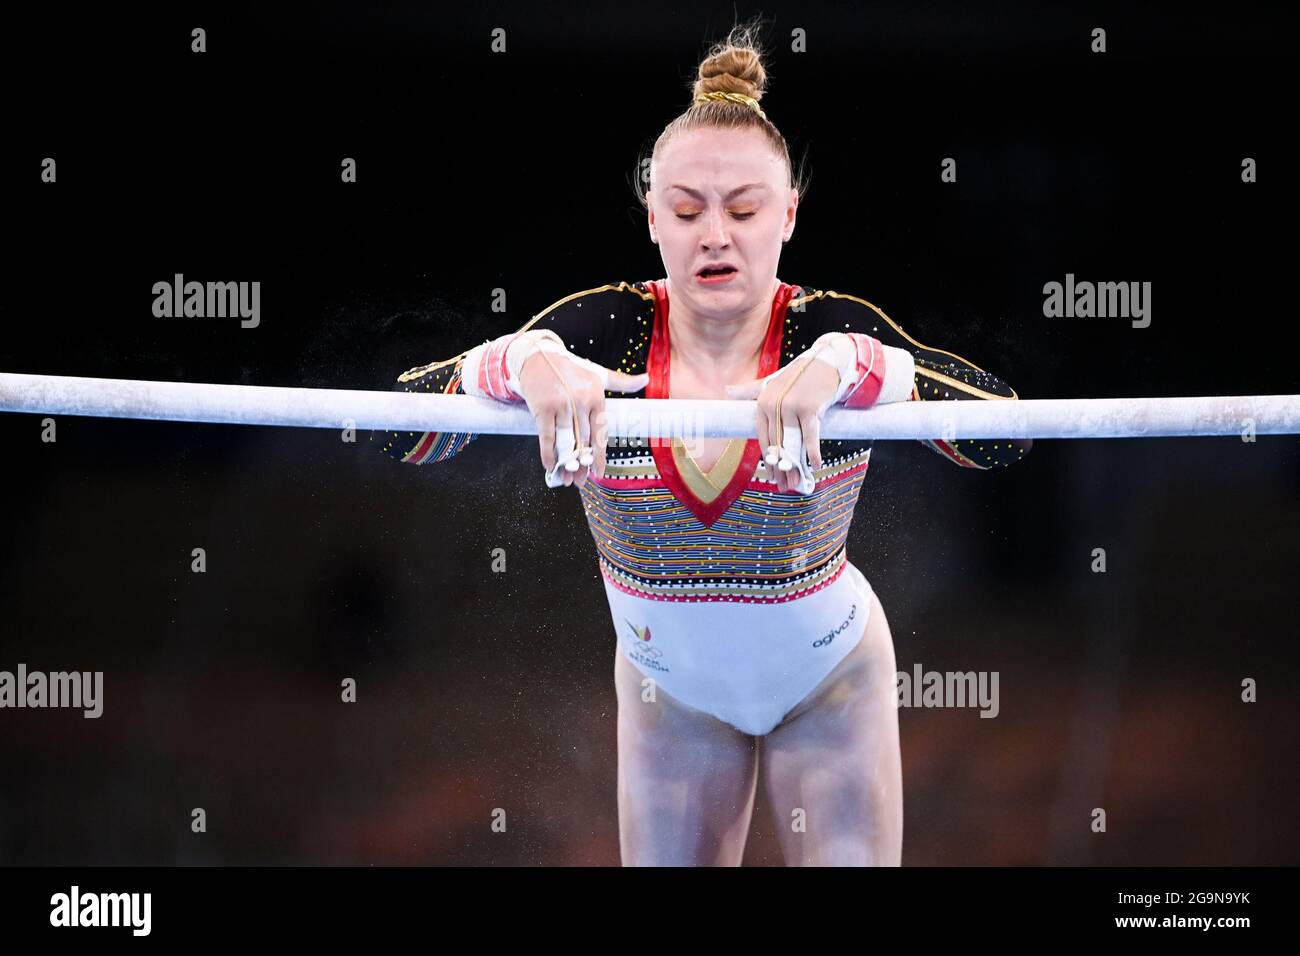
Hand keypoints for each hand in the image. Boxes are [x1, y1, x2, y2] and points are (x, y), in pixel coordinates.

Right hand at [517, 348, 648, 487]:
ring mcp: (561, 405)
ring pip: (565, 442)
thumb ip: (621, 381)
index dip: (599, 456)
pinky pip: (546, 436)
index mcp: (596, 396)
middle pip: (583, 441)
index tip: (599, 473)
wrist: (538, 357)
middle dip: (582, 465)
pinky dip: (548, 454)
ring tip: (567, 480)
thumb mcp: (598, 374)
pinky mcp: (542, 408)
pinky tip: (551, 467)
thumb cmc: (570, 369)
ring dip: (566, 465)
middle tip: (581, 482)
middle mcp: (580, 401)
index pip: (600, 432)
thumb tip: (646, 378)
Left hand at [724, 344, 841, 492]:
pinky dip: (812, 453)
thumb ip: (750, 390)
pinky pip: (810, 436)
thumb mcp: (771, 383)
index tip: (772, 475)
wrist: (825, 362)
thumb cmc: (798, 376)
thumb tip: (726, 391)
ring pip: (792, 443)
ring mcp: (791, 407)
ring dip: (795, 467)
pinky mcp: (809, 409)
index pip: (763, 437)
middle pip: (776, 444)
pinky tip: (815, 466)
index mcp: (763, 402)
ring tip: (797, 483)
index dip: (768, 459)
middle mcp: (774, 405)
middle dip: (780, 468)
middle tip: (784, 487)